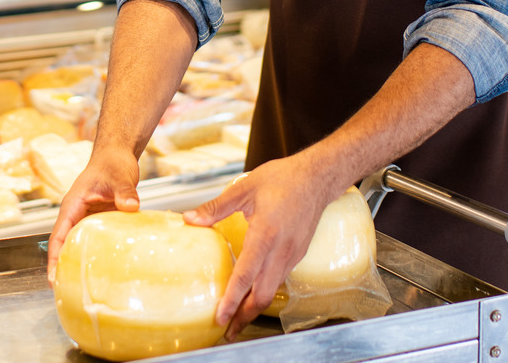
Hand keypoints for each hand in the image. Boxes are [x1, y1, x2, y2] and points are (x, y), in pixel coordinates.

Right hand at [46, 148, 141, 283]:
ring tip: (83, 287)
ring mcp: (88, 218)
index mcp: (72, 206)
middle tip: (67, 291)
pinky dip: (97, 253)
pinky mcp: (100, 220)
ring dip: (79, 262)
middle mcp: (76, 215)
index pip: (59, 236)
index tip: (53, 278)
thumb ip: (124, 192)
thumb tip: (131, 207)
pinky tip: (106, 268)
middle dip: (63, 267)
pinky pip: (95, 240)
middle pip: (65, 245)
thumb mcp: (119, 177)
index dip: (54, 258)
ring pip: (79, 244)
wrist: (117, 155)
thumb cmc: (112, 163)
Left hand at [184, 155, 341, 339]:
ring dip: (254, 307)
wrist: (317, 178)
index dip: (233, 298)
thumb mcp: (245, 187)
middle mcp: (282, 249)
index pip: (246, 274)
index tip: (221, 316)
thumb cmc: (283, 179)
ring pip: (272, 290)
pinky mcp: (298, 254)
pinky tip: (253, 293)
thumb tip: (190, 219)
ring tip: (237, 318)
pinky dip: (265, 292)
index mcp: (266, 233)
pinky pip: (279, 279)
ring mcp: (292, 254)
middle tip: (227, 330)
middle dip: (244, 315)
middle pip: (262, 294)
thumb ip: (216, 207)